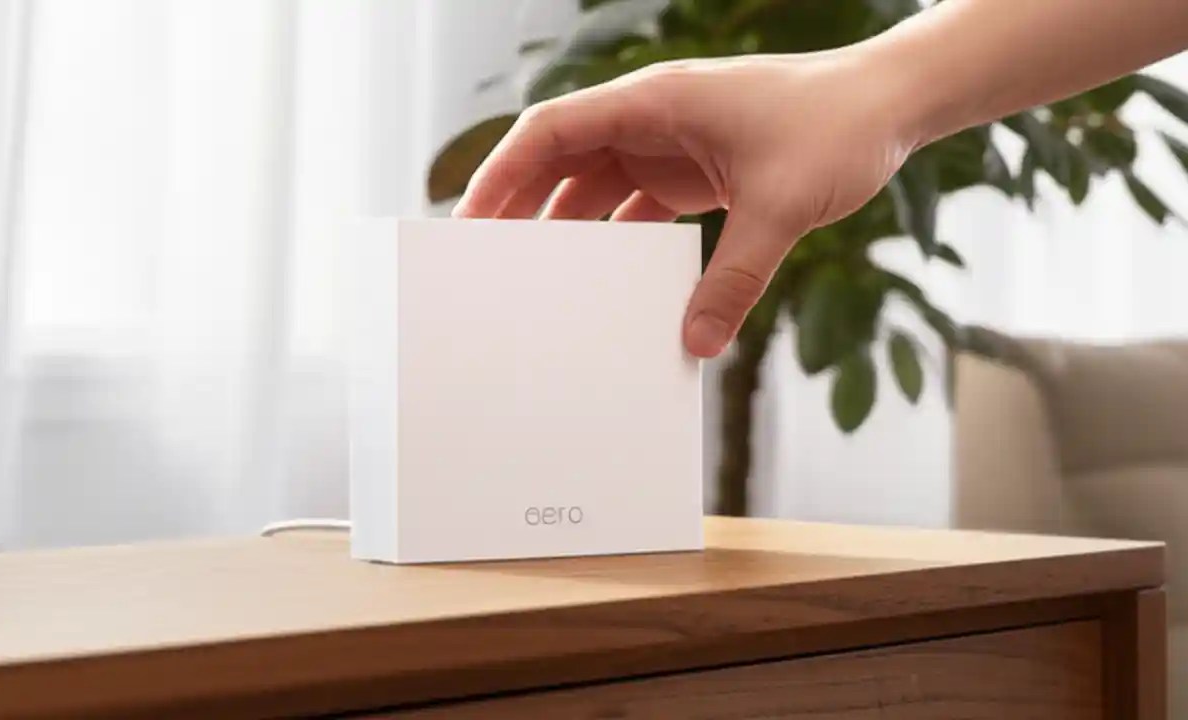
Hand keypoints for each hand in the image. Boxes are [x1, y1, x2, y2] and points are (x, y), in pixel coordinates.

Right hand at [452, 48, 920, 357]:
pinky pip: (637, 211)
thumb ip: (735, 277)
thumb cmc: (836, 126)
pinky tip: (609, 286)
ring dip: (567, 232)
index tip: (470, 219)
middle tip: (487, 264)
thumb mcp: (781, 205)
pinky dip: (619, 245)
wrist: (890, 106)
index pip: (551, 130)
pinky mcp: (693, 175)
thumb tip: (696, 344)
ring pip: (595, 190)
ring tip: (536, 284)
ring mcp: (670, 148)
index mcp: (653, 103)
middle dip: (520, 208)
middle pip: (560, 163)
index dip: (502, 172)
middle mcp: (650, 121)